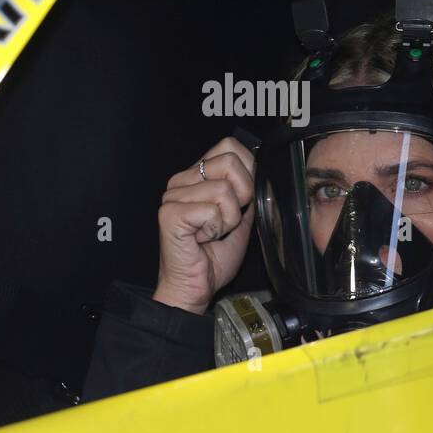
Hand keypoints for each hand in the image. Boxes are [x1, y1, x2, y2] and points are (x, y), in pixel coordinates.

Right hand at [153, 137, 255, 313]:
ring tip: (212, 232)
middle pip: (229, 162)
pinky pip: (212, 210)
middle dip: (242, 196)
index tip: (241, 200)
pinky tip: (202, 239)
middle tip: (226, 220)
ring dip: (229, 219)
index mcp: (196, 176)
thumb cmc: (214, 255)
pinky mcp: (169, 214)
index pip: (229, 146)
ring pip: (224, 189)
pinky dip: (215, 229)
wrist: (196, 286)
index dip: (247, 171)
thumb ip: (248, 191)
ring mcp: (172, 196)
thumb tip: (262, 169)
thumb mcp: (241, 216)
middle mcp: (181, 180)